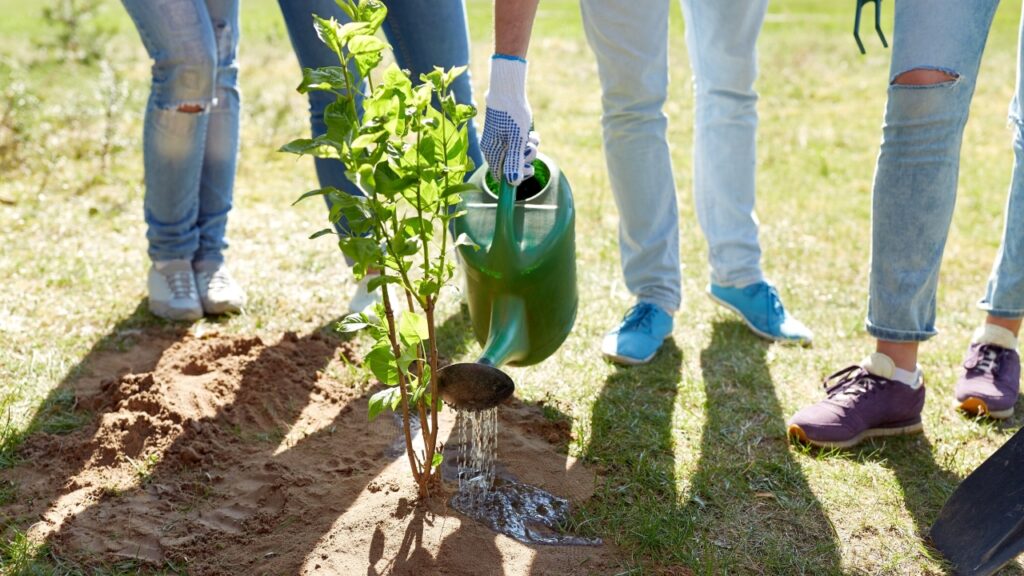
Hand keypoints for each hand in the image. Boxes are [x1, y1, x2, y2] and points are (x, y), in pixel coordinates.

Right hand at [480, 55, 539, 185]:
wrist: (508, 90)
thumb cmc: (512, 115)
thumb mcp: (517, 141)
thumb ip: (514, 162)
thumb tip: (513, 183)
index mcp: (492, 152)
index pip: (502, 175)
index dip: (516, 176)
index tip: (527, 169)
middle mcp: (494, 148)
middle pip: (512, 166)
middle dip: (525, 160)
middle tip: (530, 149)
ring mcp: (501, 140)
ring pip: (518, 153)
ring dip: (529, 148)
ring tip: (531, 137)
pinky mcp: (508, 133)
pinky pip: (519, 143)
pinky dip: (527, 140)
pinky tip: (531, 132)